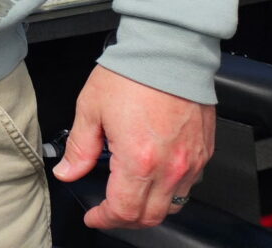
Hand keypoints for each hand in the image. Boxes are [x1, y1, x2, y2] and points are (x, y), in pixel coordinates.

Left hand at [52, 64, 213, 228]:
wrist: (168, 51)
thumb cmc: (131, 74)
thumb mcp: (91, 109)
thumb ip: (79, 147)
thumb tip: (67, 171)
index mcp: (138, 160)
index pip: (123, 210)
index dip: (104, 218)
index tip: (94, 215)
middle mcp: (170, 167)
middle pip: (150, 216)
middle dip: (125, 220)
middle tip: (108, 210)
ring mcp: (191, 162)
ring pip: (173, 204)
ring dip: (149, 207)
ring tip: (129, 195)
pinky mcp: (204, 152)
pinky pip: (189, 185)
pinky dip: (170, 190)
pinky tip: (153, 175)